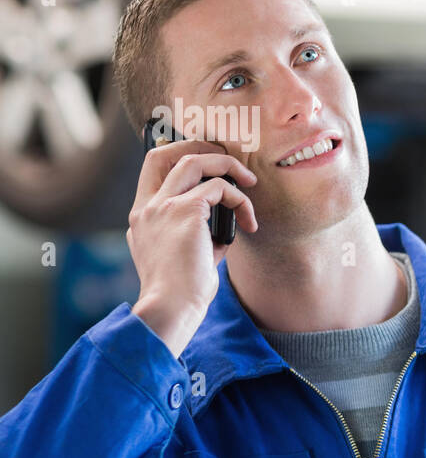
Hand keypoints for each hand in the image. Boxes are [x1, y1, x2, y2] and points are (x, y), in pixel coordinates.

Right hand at [127, 140, 257, 357]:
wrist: (172, 308)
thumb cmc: (183, 292)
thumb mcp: (188, 256)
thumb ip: (200, 232)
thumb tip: (228, 220)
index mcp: (142, 218)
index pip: (152, 170)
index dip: (179, 156)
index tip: (210, 164)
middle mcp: (146, 208)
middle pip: (166, 154)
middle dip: (201, 149)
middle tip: (230, 163)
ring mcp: (162, 207)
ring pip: (194, 161)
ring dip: (227, 165)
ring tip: (249, 182)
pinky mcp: (185, 211)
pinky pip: (220, 188)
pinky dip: (240, 200)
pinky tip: (250, 222)